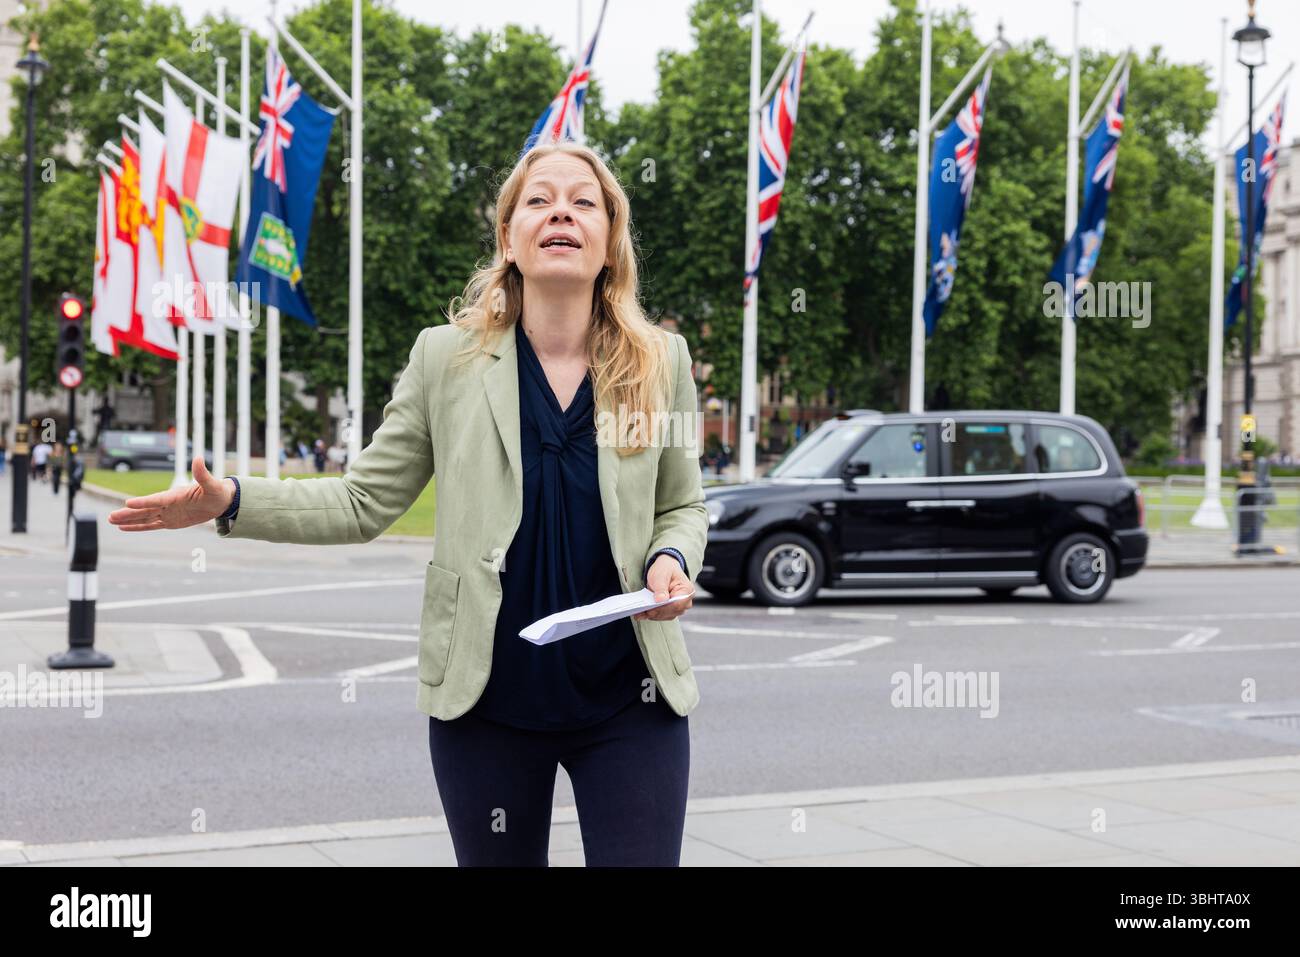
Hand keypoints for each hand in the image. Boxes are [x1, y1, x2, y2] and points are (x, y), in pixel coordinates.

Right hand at [107, 455, 234, 531]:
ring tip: (111, 520)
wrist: (220, 501)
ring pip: (144, 517)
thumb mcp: (212, 484)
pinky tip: (124, 528)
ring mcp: (168, 513)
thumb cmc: (216, 491)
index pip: (156, 499)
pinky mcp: (170, 522)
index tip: (128, 502)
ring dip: (128, 520)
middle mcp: (168, 504)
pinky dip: (138, 527)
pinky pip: (152, 525)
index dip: (143, 502)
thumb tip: (199, 458)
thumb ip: (202, 473)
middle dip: (128, 513)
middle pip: (145, 510)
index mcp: (175, 495)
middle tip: (110, 516)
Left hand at [633, 553, 693, 621]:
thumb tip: (661, 600)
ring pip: (666, 616)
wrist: (665, 569)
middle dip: (656, 612)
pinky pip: (662, 616)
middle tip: (641, 612)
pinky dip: (652, 615)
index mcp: (687, 590)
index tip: (651, 609)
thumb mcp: (661, 575)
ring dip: (652, 615)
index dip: (663, 608)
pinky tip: (641, 614)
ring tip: (639, 614)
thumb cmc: (665, 569)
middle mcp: (686, 601)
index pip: (677, 604)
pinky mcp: (671, 610)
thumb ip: (661, 588)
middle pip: (672, 611)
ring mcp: (679, 607)